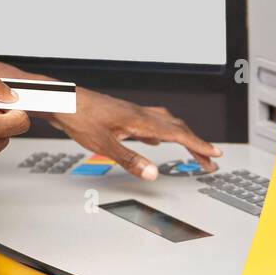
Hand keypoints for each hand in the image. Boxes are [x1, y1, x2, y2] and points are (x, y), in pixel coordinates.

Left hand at [50, 87, 221, 182]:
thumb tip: (153, 174)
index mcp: (140, 120)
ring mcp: (131, 114)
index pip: (178, 134)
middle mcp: (139, 113)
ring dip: (181, 137)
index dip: (199, 145)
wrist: (60, 100)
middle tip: (209, 161)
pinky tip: (155, 140)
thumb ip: (130, 160)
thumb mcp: (104, 144)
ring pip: (165, 124)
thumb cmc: (79, 117)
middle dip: (196, 144)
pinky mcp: (121, 116)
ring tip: (191, 150)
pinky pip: (149, 124)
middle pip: (177, 128)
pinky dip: (160, 134)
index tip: (215, 155)